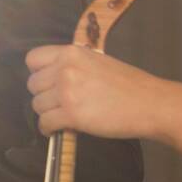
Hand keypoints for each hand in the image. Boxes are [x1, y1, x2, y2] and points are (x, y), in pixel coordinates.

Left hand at [26, 44, 169, 141]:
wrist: (149, 103)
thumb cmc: (129, 84)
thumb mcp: (98, 62)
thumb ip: (74, 66)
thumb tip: (53, 78)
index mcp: (72, 52)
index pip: (33, 59)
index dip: (37, 72)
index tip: (47, 82)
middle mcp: (65, 69)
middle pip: (32, 85)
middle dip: (43, 96)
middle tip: (59, 103)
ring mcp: (67, 92)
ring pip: (37, 106)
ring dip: (47, 113)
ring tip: (64, 116)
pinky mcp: (71, 114)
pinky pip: (44, 124)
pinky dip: (49, 129)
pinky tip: (59, 129)